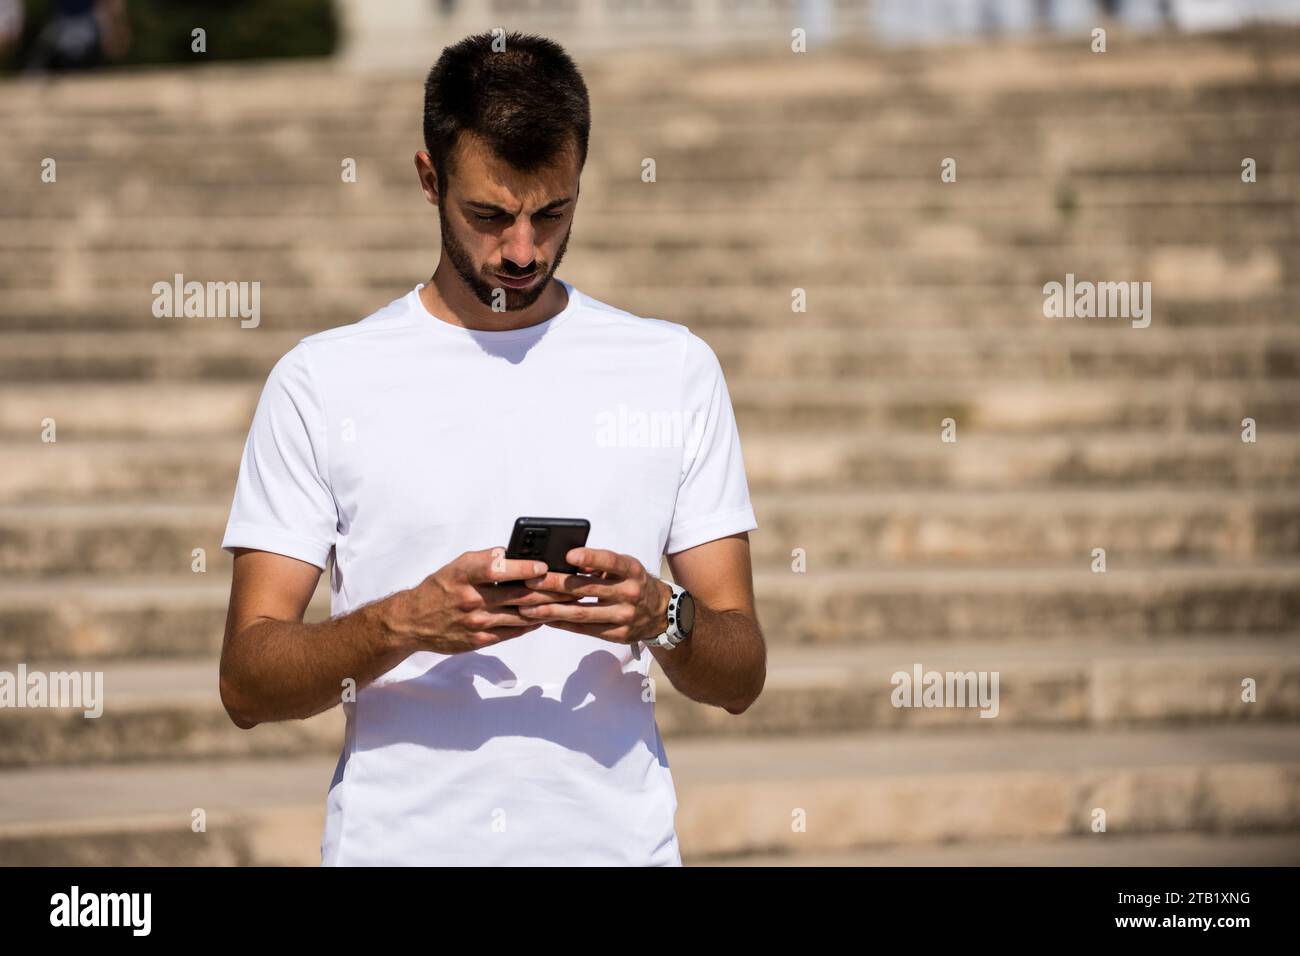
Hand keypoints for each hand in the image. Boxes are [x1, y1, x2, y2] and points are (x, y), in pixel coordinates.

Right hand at [385, 546, 580, 653]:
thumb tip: (516, 553)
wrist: (412, 621)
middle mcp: (471, 598)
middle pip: (518, 595)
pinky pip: (512, 632)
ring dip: (546, 609)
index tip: (544, 566)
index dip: (524, 568)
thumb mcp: (457, 565)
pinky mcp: (479, 640)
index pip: (498, 569)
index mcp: (465, 574)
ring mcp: (475, 622)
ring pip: (520, 616)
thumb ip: (486, 559)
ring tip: (567, 602)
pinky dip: (531, 624)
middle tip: (571, 586)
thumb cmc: (440, 587)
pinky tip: (545, 617)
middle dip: (548, 591)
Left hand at [517, 547, 669, 647]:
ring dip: (551, 610)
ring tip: (527, 607)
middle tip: (531, 581)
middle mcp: (630, 593)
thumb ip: (600, 564)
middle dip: (556, 585)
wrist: (662, 614)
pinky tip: (544, 619)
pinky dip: (563, 624)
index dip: (590, 557)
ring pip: (582, 613)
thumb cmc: (635, 583)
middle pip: (588, 589)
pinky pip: (585, 630)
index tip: (568, 554)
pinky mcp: (617, 635)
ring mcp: (624, 617)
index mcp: (632, 571)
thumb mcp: (626, 568)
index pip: (611, 562)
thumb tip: (570, 561)